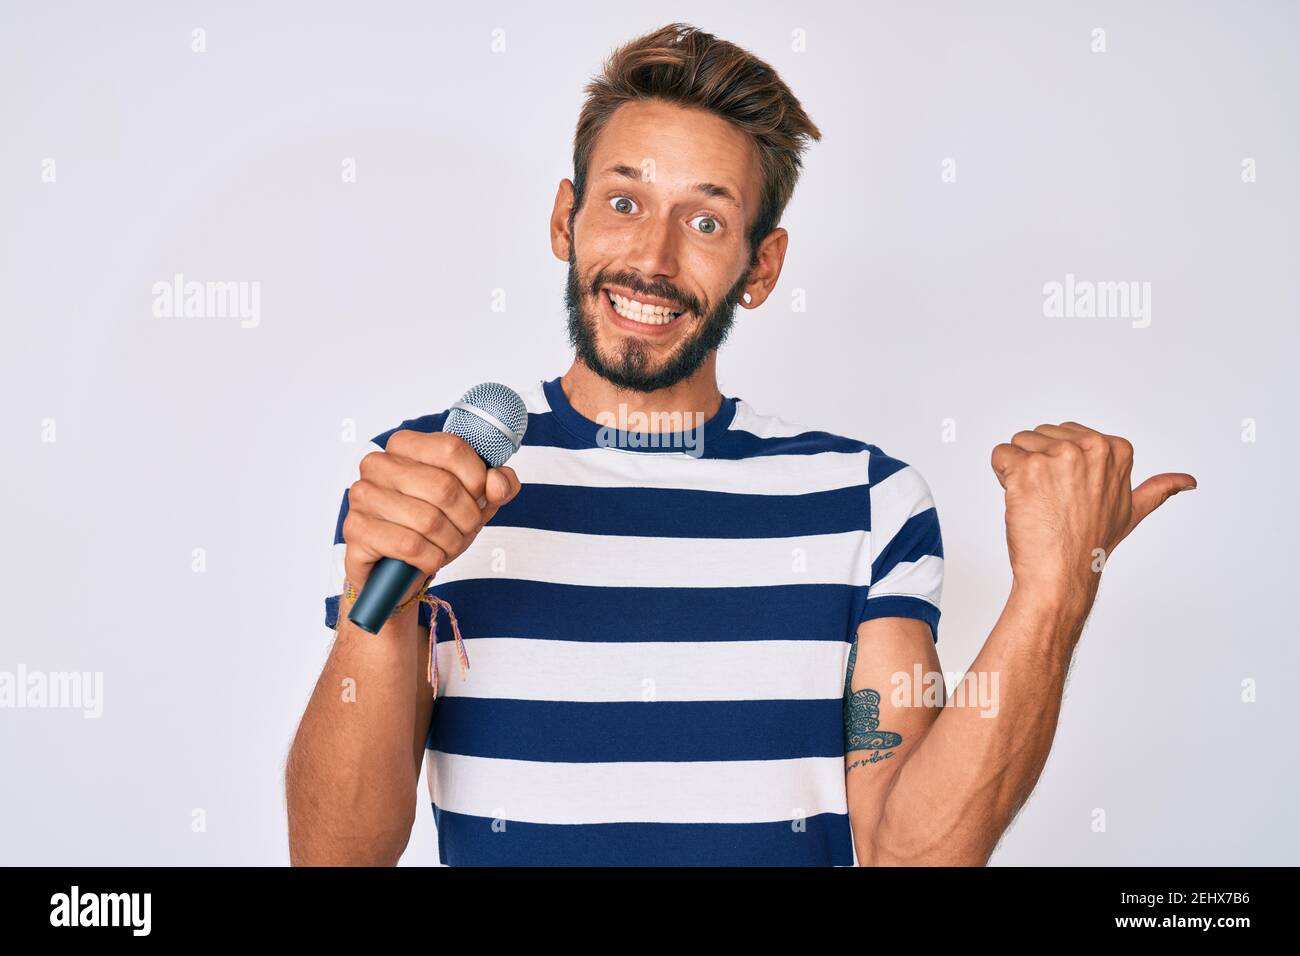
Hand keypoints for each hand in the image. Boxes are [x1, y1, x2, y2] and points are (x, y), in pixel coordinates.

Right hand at [343, 431, 520, 603]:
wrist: (396, 567)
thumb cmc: (434, 527)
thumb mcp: (474, 502)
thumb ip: (497, 485)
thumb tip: (498, 482)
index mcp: (405, 444)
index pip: (453, 448)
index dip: (477, 479)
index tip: (479, 498)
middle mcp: (378, 464)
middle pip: (444, 488)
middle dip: (467, 518)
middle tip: (466, 529)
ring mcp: (362, 496)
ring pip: (428, 520)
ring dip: (450, 542)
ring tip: (448, 546)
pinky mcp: (355, 529)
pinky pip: (408, 545)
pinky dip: (430, 558)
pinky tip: (429, 559)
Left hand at [990, 421, 1194, 614]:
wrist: (1062, 574)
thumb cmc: (1091, 544)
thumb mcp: (1132, 511)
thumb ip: (1158, 490)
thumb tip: (1189, 481)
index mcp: (1115, 448)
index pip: (1065, 434)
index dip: (1060, 466)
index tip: (1073, 494)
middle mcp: (1089, 446)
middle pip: (1040, 435)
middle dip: (1039, 465)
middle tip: (1055, 501)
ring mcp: (1058, 456)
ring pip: (1019, 443)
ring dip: (1020, 472)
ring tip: (1040, 502)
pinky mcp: (1027, 467)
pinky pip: (1000, 455)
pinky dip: (1002, 478)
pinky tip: (1023, 502)